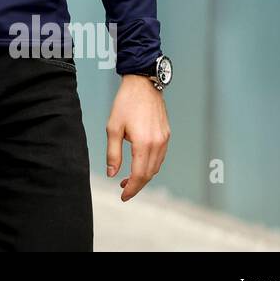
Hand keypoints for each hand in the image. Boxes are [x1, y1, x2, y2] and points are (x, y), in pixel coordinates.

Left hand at [106, 75, 170, 200]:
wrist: (143, 84)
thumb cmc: (125, 103)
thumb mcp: (113, 128)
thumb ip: (113, 153)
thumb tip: (112, 174)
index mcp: (144, 144)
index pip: (139, 175)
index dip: (131, 189)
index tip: (123, 196)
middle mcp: (158, 144)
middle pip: (149, 174)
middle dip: (137, 185)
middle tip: (123, 189)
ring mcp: (164, 140)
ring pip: (156, 167)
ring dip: (144, 176)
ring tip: (128, 178)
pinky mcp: (167, 135)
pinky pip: (160, 157)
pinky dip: (150, 165)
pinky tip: (139, 164)